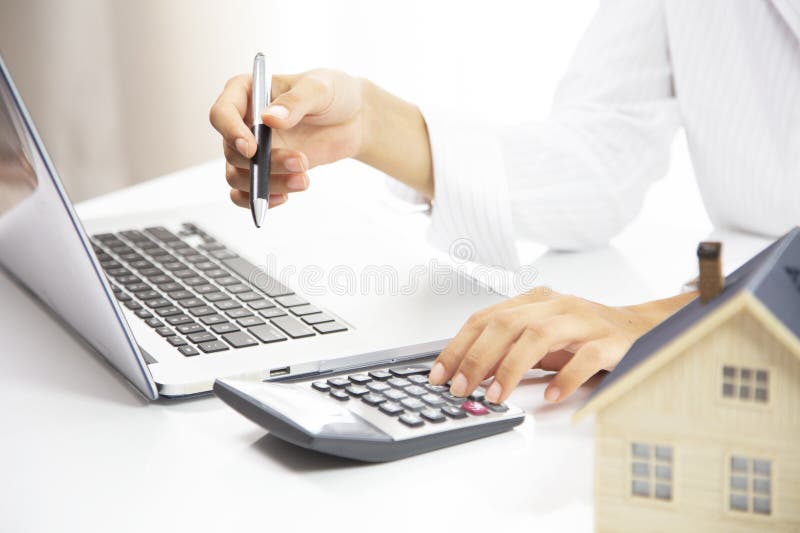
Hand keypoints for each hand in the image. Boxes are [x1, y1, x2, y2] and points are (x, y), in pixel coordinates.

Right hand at [209, 69, 365, 208]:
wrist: (353, 119)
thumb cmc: (333, 93)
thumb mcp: (319, 88)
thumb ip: (295, 101)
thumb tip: (268, 118)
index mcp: (246, 92)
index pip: (222, 113)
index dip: (231, 132)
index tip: (252, 148)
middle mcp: (242, 121)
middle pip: (232, 152)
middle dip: (264, 163)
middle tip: (300, 162)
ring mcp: (252, 148)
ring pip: (238, 176)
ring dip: (267, 184)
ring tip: (304, 180)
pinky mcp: (265, 169)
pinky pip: (245, 193)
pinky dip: (259, 199)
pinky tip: (284, 196)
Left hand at [428, 288, 695, 403]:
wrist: (642, 328)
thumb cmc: (583, 335)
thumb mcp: (541, 336)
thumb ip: (508, 348)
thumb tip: (468, 372)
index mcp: (533, 301)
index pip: (486, 318)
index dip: (458, 346)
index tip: (440, 374)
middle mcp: (555, 305)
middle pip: (506, 324)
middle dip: (477, 358)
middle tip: (461, 388)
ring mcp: (583, 321)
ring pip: (538, 336)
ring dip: (511, 368)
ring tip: (496, 396)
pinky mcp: (609, 342)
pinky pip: (584, 358)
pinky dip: (565, 378)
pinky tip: (550, 396)